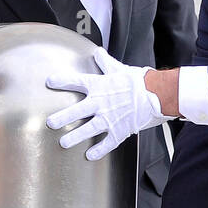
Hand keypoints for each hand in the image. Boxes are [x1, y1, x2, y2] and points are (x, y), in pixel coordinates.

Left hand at [45, 48, 167, 160]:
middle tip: (50, 123)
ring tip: (63, 143)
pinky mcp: (120, 130)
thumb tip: (97, 52)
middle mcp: (101, 103)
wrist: (157, 94)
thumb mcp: (119, 68)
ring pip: (88, 130)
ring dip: (75, 137)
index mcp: (100, 86)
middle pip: (76, 112)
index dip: (62, 81)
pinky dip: (98, 150)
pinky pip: (107, 143)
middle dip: (62, 118)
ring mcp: (109, 118)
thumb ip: (105, 62)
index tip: (49, 82)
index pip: (77, 82)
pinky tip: (89, 155)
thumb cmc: (139, 81)